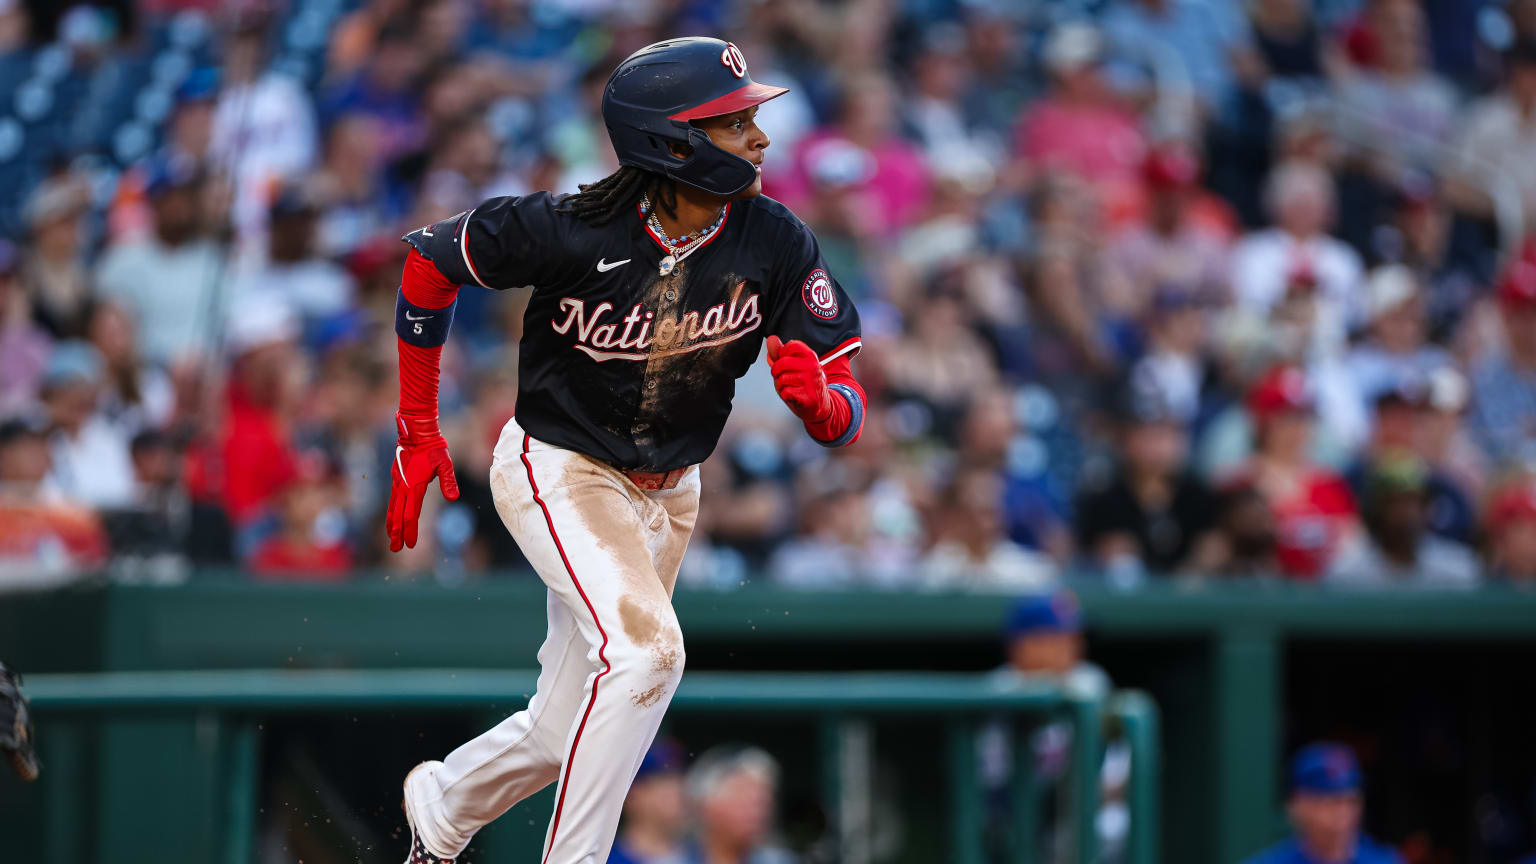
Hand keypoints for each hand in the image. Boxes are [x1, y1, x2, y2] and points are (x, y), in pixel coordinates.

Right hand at [387, 411, 459, 551]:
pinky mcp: (396, 478)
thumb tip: (454, 498)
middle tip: (396, 549)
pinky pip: (393, 500)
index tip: (412, 544)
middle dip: (397, 533)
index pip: (411, 514)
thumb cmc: (433, 448)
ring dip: (392, 525)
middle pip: (398, 516)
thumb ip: (449, 481)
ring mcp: (397, 482)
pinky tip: (392, 518)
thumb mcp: (445, 464)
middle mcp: (403, 486)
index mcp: (414, 486)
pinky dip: (391, 512)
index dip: (411, 530)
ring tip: (391, 538)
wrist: (416, 432)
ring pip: (392, 508)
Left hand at [766, 336, 831, 422]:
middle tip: (783, 377)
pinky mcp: (809, 396)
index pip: (791, 346)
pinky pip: (786, 392)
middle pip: (782, 363)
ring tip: (791, 387)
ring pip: (782, 379)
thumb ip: (779, 353)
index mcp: (810, 356)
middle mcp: (812, 366)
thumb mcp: (790, 366)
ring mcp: (811, 381)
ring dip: (781, 386)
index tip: (786, 362)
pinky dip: (786, 395)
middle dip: (776, 372)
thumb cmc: (802, 384)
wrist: (818, 405)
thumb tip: (771, 339)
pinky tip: (794, 395)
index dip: (782, 355)